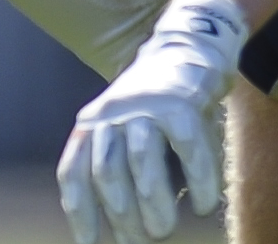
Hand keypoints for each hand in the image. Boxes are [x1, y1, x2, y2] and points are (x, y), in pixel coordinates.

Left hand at [57, 0, 247, 243]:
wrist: (185, 52)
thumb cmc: (154, 116)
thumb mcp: (124, 137)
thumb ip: (122, 177)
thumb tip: (127, 233)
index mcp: (92, 126)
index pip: (75, 172)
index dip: (80, 213)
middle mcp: (113, 114)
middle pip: (108, 170)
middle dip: (122, 215)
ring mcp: (147, 106)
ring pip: (142, 157)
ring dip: (152, 201)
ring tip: (163, 231)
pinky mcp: (183, 102)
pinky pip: (188, 147)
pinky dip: (198, 181)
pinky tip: (203, 206)